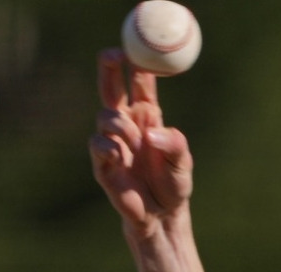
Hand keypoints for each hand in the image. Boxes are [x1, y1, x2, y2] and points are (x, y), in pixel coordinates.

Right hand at [90, 48, 192, 233]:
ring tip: (134, 141)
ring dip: (118, 123)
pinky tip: (121, 157)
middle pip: (112, 88)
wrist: (162, 216)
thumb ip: (174, 145)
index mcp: (149, 117)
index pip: (140, 83)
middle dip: (110, 68)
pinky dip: (108, 146)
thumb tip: (151, 133)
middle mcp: (129, 124)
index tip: (134, 47)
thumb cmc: (174, 185)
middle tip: (113, 55)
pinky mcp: (103, 163)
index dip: (137, 63)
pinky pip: (97, 143)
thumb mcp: (183, 163)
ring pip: (104, 115)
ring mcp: (114, 142)